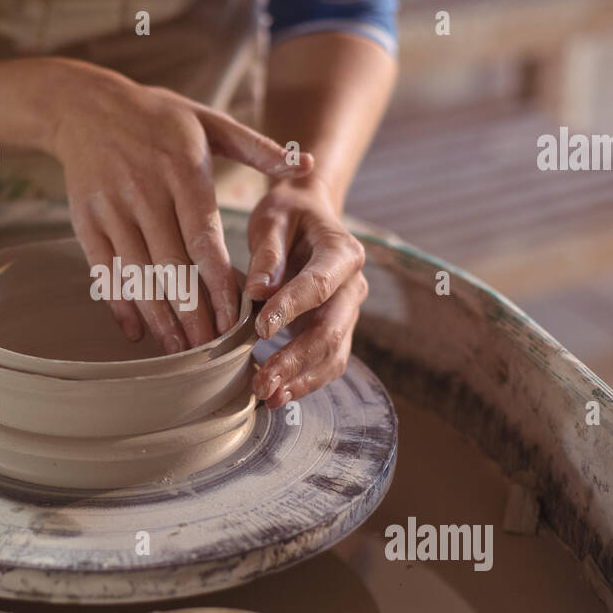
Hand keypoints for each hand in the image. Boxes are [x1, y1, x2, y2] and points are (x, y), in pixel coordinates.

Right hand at [48, 63, 311, 351]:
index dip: (218, 283)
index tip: (234, 318)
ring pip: (138, 275)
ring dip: (159, 317)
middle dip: (192, 313)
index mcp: (183, 172)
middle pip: (172, 267)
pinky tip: (137, 331)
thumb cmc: (158, 117)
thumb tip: (309, 165)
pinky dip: (119, 303)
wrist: (86, 106)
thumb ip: (259, 148)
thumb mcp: (210, 121)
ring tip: (179, 351)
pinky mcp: (85, 221)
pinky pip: (104, 270)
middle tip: (211, 350)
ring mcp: (112, 210)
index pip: (204, 239)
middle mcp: (146, 194)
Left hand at [246, 178, 367, 406]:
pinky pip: (328, 362)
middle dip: (296, 359)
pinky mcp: (337, 329)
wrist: (309, 218)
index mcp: (343, 252)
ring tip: (268, 396)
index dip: (292, 308)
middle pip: (331, 330)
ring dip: (302, 379)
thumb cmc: (289, 216)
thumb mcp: (273, 218)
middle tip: (262, 380)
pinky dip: (305, 381)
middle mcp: (353, 286)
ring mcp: (348, 312)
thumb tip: (259, 290)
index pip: (319, 285)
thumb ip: (267, 253)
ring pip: (334, 354)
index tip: (260, 328)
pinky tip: (278, 395)